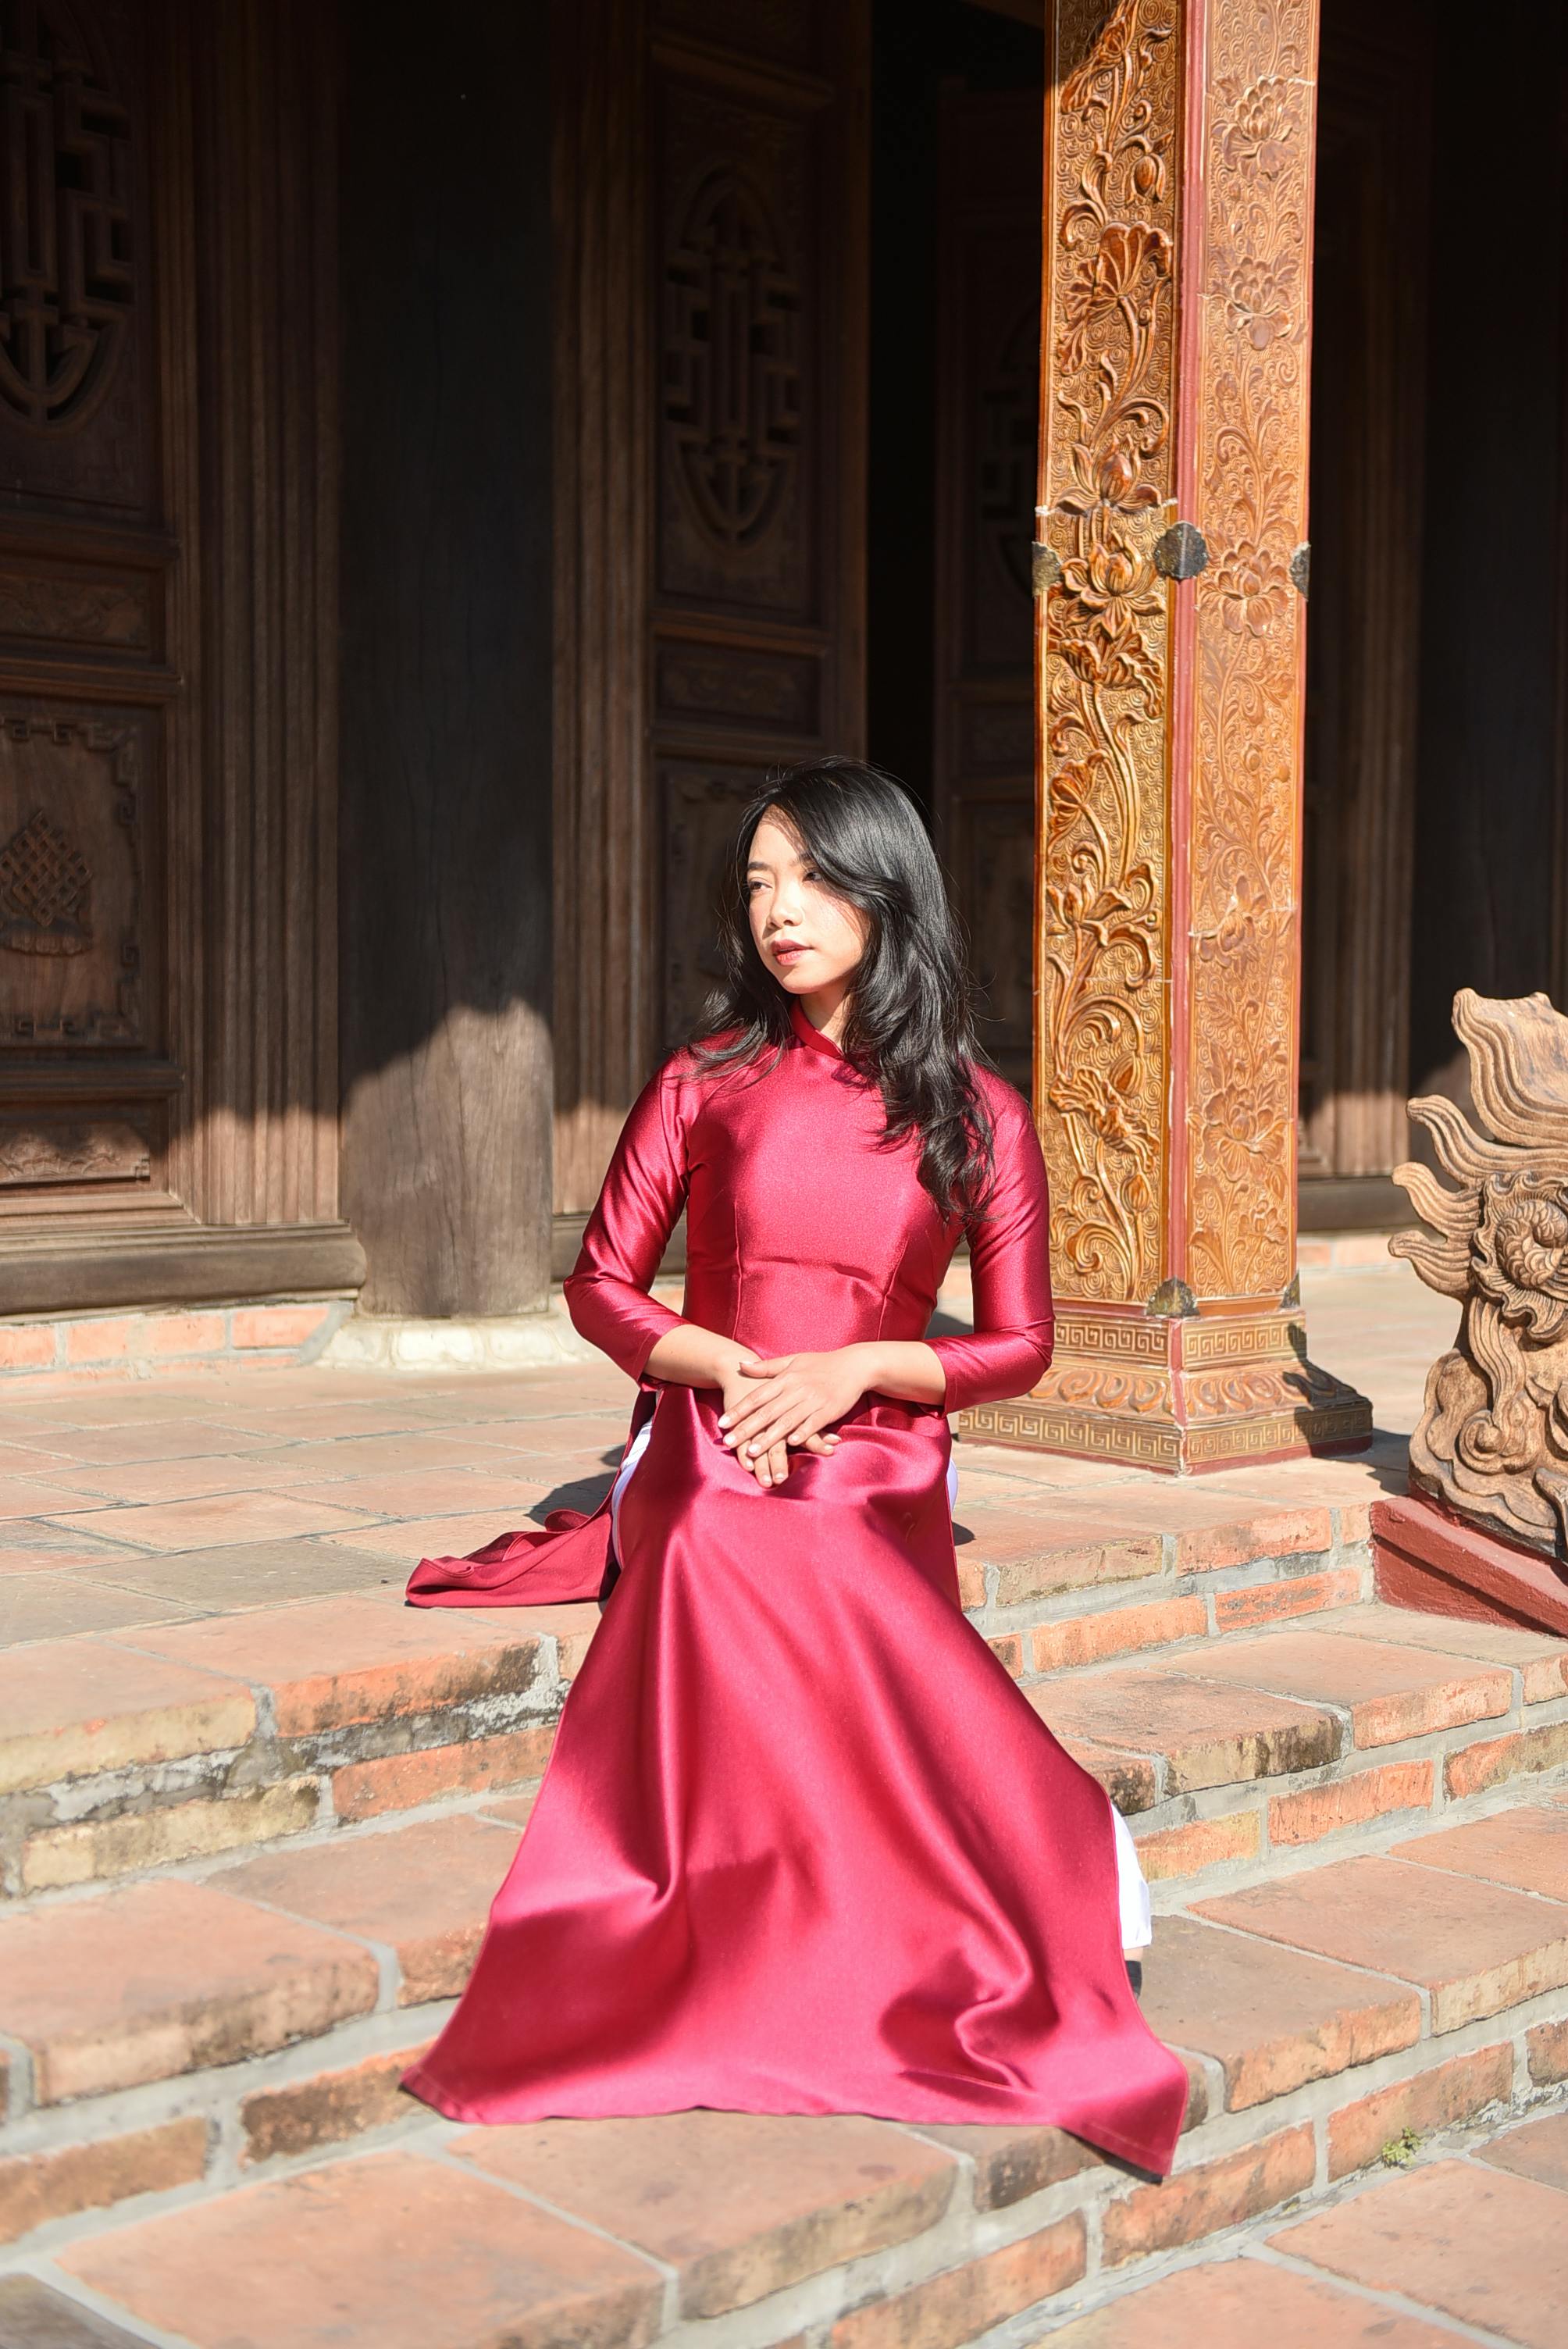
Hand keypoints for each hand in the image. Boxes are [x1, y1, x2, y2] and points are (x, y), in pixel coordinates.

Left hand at [719, 1348, 869, 1485]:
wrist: (855, 1365)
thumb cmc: (821, 1363)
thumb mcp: (792, 1360)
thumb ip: (766, 1367)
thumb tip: (741, 1364)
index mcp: (786, 1378)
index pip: (757, 1396)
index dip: (739, 1410)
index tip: (722, 1423)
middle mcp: (797, 1389)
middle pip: (767, 1412)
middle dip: (746, 1428)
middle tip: (728, 1442)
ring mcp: (813, 1400)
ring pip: (787, 1421)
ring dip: (769, 1437)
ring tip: (752, 1451)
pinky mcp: (829, 1410)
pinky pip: (813, 1423)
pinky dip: (802, 1433)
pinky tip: (791, 1444)